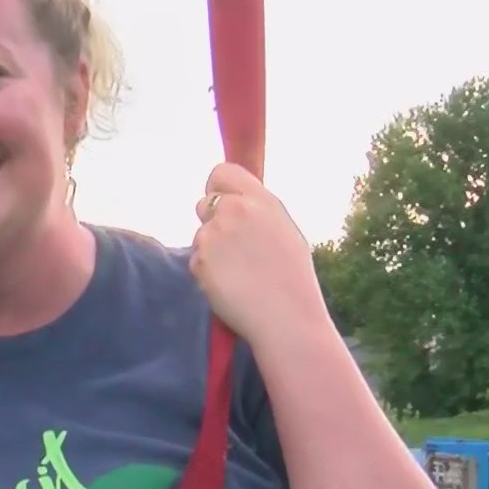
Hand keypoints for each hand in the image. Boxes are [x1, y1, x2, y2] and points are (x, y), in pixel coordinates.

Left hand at [190, 162, 332, 347]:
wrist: (286, 316)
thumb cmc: (292, 278)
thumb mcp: (284, 230)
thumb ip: (257, 212)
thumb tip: (235, 201)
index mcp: (261, 201)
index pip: (222, 172)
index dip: (218, 186)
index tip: (222, 200)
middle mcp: (234, 211)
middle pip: (204, 202)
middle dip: (212, 220)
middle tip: (233, 246)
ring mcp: (213, 236)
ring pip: (200, 235)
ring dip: (211, 249)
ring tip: (239, 272)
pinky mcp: (199, 261)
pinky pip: (196, 260)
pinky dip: (207, 271)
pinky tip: (230, 285)